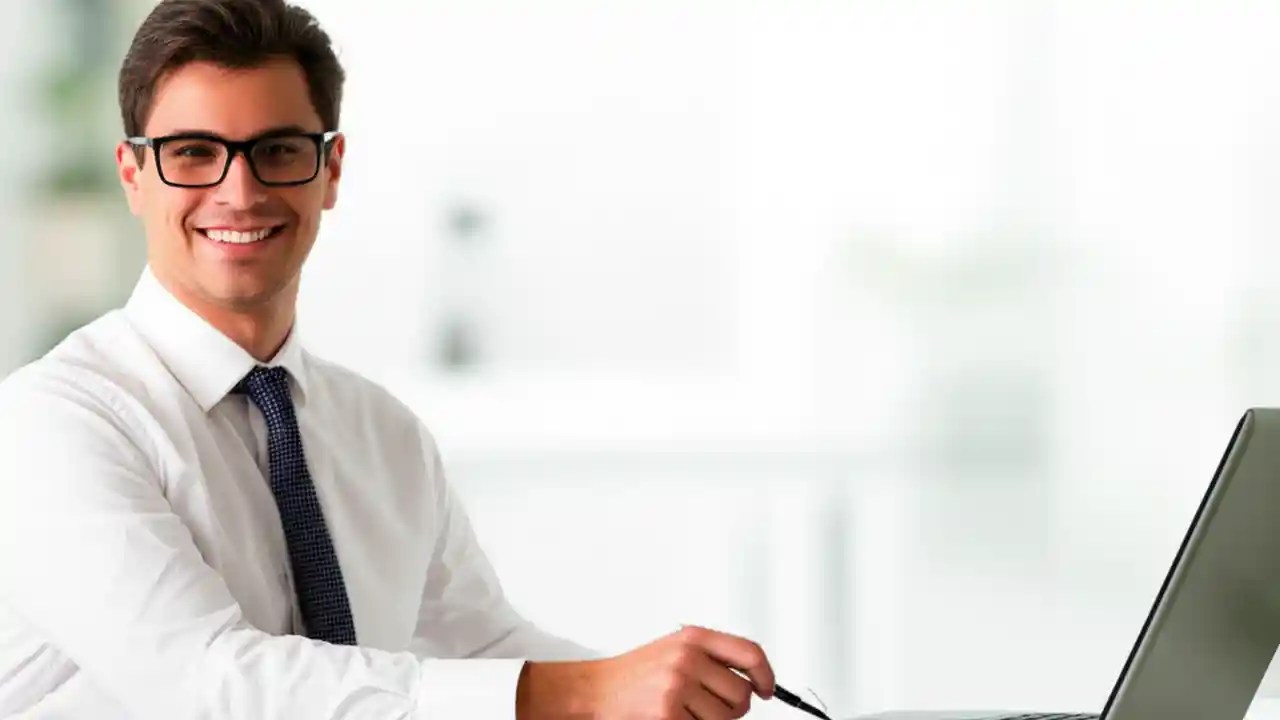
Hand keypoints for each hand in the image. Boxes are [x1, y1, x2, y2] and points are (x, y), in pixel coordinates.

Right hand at [516, 624, 775, 719]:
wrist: (595, 690)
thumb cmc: (634, 674)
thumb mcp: (675, 650)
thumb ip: (710, 657)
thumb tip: (752, 680)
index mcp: (693, 638)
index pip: (749, 653)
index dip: (766, 675)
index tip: (766, 689)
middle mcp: (687, 658)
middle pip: (741, 694)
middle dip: (731, 708)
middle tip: (708, 707)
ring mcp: (678, 686)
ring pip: (727, 718)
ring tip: (687, 712)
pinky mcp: (668, 714)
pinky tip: (675, 717)